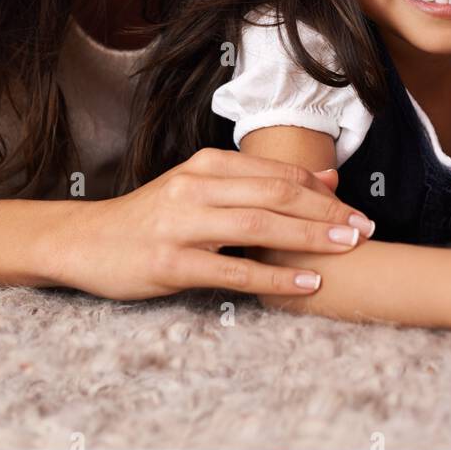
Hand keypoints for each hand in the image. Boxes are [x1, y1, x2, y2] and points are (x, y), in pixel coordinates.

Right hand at [48, 148, 373, 300]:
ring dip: (310, 237)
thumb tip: (325, 179)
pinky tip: (306, 284)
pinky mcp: (171, 262)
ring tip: (348, 248)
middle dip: (327, 212)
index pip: (278, 173)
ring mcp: (182, 224)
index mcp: (207, 165)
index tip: (355, 208)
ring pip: (259, 226)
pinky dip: (274, 277)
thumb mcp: (201, 188)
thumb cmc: (151, 217)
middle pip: (276, 194)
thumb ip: (257, 183)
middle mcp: (197, 187)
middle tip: (365, 229)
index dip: (323, 191)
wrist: (85, 241)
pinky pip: (232, 270)